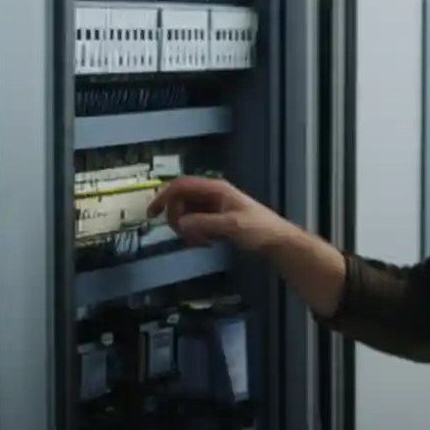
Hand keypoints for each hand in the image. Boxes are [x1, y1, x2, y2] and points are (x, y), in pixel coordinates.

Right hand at [147, 176, 288, 250]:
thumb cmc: (259, 230)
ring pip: (186, 214)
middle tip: (187, 237)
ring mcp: (213, 208)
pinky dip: (195, 234)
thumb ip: (205, 223)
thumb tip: (180, 223)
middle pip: (180, 200)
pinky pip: (195, 224)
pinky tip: (207, 244)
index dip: (164, 196)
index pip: (182, 185)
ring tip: (202, 243)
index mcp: (216, 188)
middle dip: (177, 219)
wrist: (277, 242)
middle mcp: (212, 195)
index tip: (152, 214)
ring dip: (187, 229)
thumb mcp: (231, 226)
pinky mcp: (215, 220)